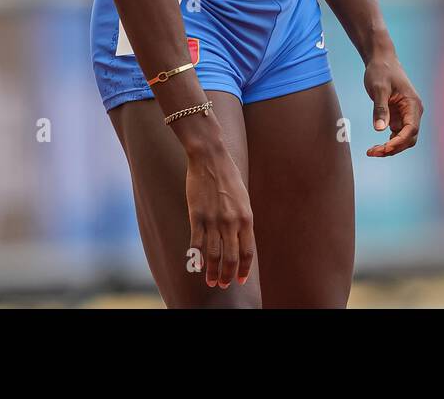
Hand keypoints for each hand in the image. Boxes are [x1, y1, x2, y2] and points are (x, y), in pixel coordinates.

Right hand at [184, 143, 255, 288]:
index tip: (240, 279)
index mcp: (246, 218)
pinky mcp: (196, 216)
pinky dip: (196, 257)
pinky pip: (196, 243)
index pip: (247, 252)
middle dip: (227, 275)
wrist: (210, 159)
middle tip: (223, 285)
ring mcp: (213, 220)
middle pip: (231, 258)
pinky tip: (196, 266)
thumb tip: (241, 241)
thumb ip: (243, 220)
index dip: (244, 268)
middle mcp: (231, 222)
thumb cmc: (228, 178)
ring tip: (211, 281)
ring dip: (213, 271)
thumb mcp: (243, 199)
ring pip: (214, 255)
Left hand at [363, 53, 422, 156]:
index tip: (383, 148)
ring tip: (372, 151)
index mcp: (413, 104)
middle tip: (373, 152)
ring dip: (390, 147)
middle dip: (393, 148)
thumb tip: (379, 129)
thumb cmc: (381, 71)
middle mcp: (413, 111)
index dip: (399, 142)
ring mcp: (407, 114)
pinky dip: (389, 141)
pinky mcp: (399, 115)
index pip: (411, 130)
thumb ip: (380, 108)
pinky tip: (377, 145)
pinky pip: (397, 133)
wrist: (381, 60)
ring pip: (403, 138)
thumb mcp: (378, 88)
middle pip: (409, 138)